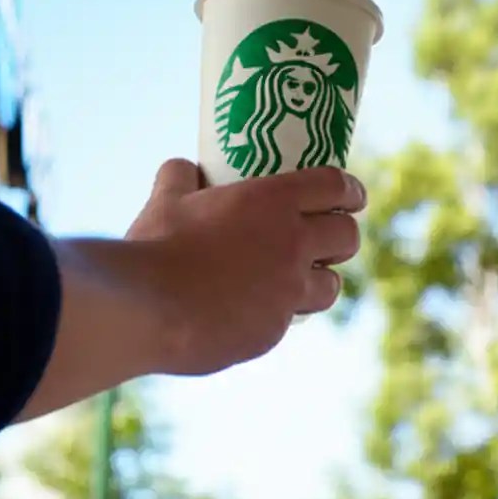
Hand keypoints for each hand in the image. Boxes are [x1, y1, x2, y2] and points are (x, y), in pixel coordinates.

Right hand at [18, 159, 364, 420]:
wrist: (145, 309)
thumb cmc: (155, 246)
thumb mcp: (166, 199)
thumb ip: (180, 176)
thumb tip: (184, 167)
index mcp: (274, 202)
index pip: (335, 187)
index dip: (349, 189)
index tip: (352, 195)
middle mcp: (293, 245)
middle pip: (347, 237)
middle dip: (343, 235)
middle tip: (330, 235)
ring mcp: (287, 293)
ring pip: (330, 286)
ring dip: (321, 279)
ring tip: (303, 278)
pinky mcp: (273, 332)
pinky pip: (289, 320)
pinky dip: (280, 313)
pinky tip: (258, 310)